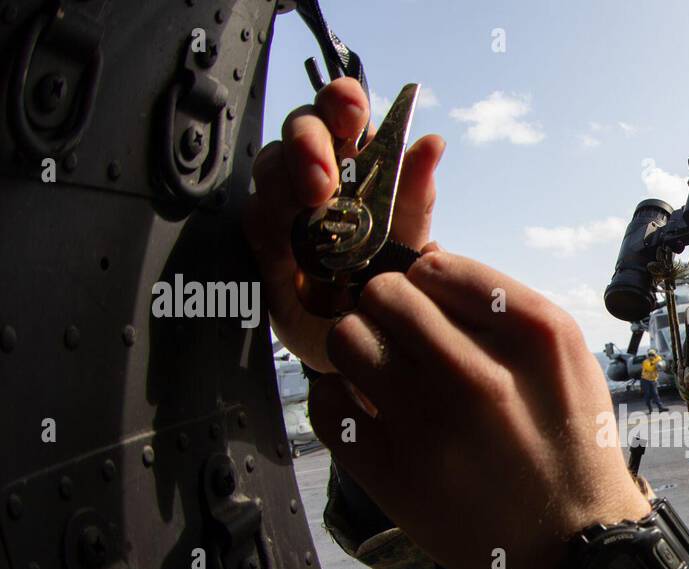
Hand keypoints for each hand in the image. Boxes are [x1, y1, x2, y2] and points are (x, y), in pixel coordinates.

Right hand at [242, 78, 444, 372]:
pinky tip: (289, 243)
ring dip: (287, 179)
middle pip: (300, 129)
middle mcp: (319, 175)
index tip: (351, 114)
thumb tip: (432, 143)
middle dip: (309, 143)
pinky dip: (270, 223)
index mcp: (359, 162)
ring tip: (312, 207)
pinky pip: (254, 217)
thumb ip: (416, 198)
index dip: (342, 101)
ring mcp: (287, 204)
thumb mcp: (409, 244)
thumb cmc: (387, 286)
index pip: (343, 111)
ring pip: (271, 165)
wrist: (365, 345)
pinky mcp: (263, 240)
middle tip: (323, 180)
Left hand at [310, 250, 651, 568]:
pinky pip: (327, 404)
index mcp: (534, 337)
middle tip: (401, 341)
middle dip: (386, 310)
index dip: (424, 284)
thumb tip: (423, 259)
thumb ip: (505, 306)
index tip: (432, 311)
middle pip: (383, 294)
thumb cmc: (571, 444)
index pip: (434, 266)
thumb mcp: (568, 361)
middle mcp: (480, 375)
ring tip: (382, 374)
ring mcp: (433, 426)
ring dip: (358, 350)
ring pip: (346, 338)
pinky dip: (338, 401)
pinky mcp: (395, 473)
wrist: (574, 543)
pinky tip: (367, 413)